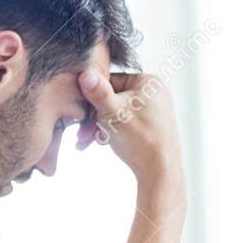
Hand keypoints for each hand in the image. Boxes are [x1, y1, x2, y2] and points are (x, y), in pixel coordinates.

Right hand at [76, 66, 182, 183]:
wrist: (159, 169)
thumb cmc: (139, 139)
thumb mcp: (112, 111)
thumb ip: (97, 92)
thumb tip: (84, 72)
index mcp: (148, 82)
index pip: (110, 81)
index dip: (93, 99)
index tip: (82, 116)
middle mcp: (154, 92)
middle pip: (113, 98)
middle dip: (95, 117)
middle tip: (83, 134)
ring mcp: (155, 108)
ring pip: (117, 111)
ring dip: (100, 126)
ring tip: (88, 140)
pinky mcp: (153, 123)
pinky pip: (126, 121)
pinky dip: (113, 130)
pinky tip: (103, 141)